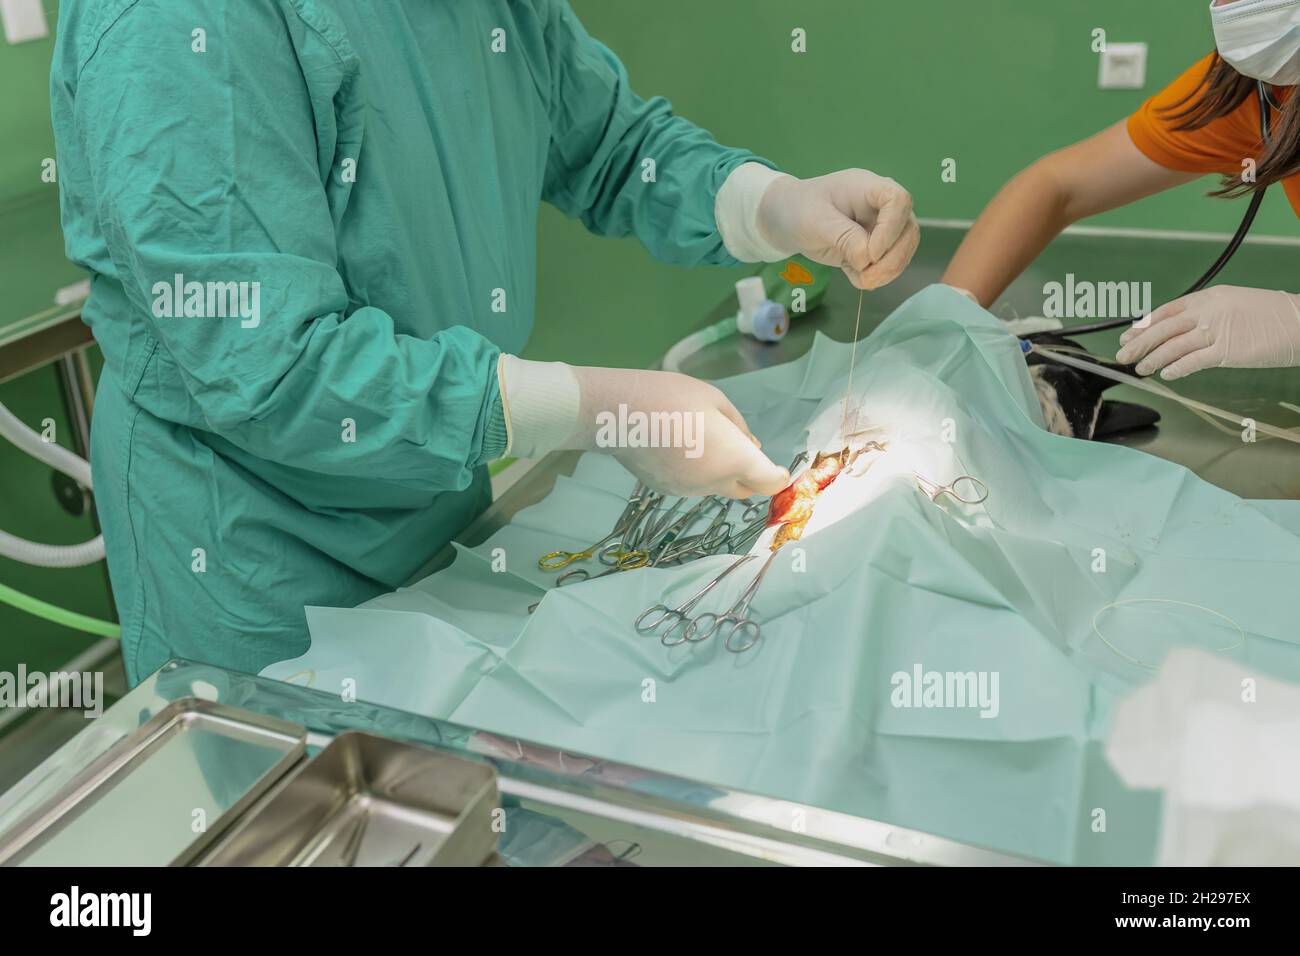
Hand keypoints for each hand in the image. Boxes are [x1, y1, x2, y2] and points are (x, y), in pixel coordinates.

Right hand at [497, 356, 789, 498]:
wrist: (618, 414)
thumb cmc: (671, 396)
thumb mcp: (715, 401)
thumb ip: (740, 429)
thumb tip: (754, 447)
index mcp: (734, 459)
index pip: (770, 482)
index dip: (780, 478)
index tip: (782, 470)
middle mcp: (715, 483)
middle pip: (745, 490)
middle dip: (752, 477)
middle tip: (744, 451)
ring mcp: (688, 491)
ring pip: (717, 488)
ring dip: (721, 473)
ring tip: (701, 439)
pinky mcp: (667, 491)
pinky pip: (693, 486)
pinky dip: (697, 473)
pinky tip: (679, 448)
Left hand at [757, 169, 919, 289]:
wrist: (788, 219)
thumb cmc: (799, 209)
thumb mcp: (815, 220)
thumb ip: (843, 236)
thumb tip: (867, 258)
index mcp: (868, 188)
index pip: (897, 200)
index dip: (891, 229)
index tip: (870, 253)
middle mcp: (880, 207)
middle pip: (908, 230)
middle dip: (892, 258)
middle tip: (867, 278)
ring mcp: (880, 228)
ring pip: (903, 250)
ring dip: (887, 272)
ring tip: (862, 282)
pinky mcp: (873, 249)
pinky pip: (887, 265)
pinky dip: (875, 277)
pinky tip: (855, 278)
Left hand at [1115, 286, 1299, 379]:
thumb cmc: (1271, 317)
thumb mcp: (1234, 306)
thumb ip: (1208, 316)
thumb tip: (1184, 332)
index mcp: (1209, 297)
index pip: (1167, 311)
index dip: (1144, 324)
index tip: (1128, 335)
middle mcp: (1209, 310)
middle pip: (1163, 329)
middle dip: (1139, 343)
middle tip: (1122, 355)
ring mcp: (1217, 330)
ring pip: (1173, 346)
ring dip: (1153, 359)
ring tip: (1140, 369)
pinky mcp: (1227, 350)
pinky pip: (1193, 361)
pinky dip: (1176, 368)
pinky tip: (1165, 374)